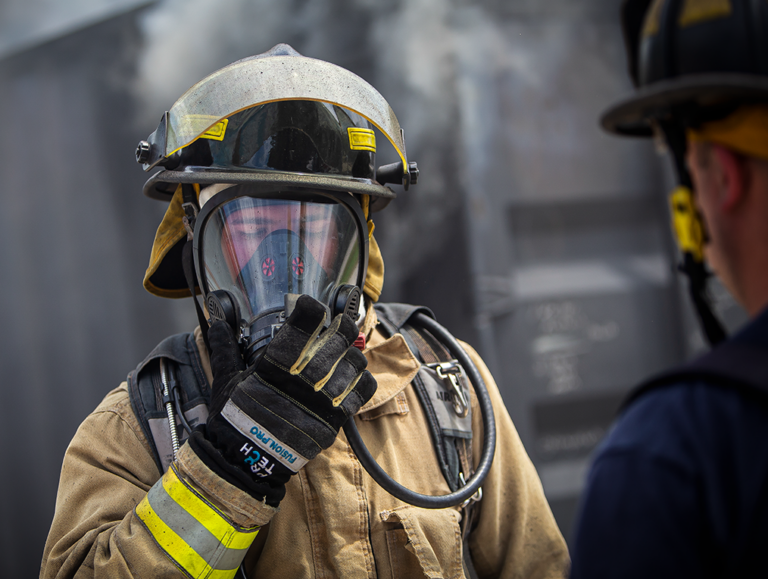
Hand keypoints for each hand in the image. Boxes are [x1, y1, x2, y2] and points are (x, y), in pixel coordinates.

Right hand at [189, 295, 376, 505]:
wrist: (246, 462)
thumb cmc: (235, 419)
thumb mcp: (226, 380)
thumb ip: (226, 348)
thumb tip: (217, 322)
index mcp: (275, 365)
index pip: (303, 324)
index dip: (312, 309)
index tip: (311, 307)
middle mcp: (302, 379)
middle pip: (337, 339)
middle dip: (342, 326)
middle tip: (338, 324)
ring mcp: (322, 400)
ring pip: (354, 362)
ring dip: (352, 353)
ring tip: (345, 352)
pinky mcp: (334, 420)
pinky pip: (362, 391)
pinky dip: (363, 379)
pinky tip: (354, 376)